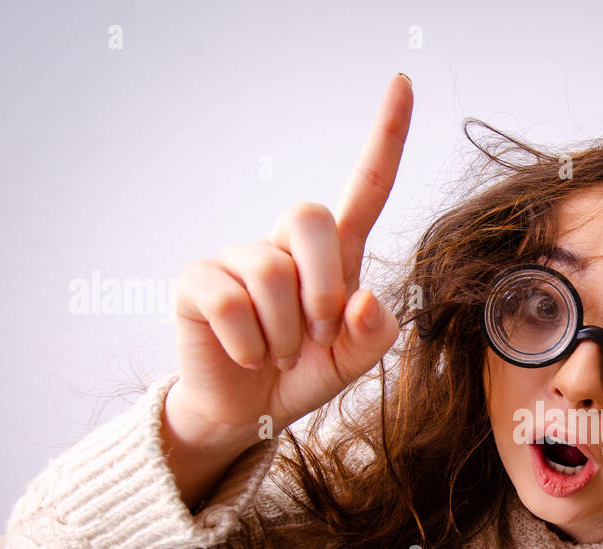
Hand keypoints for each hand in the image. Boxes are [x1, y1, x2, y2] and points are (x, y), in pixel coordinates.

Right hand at [168, 73, 412, 441]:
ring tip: (278, 354)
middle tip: (317, 333)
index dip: (386, 138)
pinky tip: (247, 355)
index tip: (403, 82)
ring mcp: (237, 259)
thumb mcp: (353, 361)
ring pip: (270, 272)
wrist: (249, 412)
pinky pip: (230, 302)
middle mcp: (285, 245)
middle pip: (309, 213)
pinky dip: (249, 344)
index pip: (365, 187)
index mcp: (335, 255)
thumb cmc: (304, 374)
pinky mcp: (198, 283)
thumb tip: (361, 299)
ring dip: (284, 332)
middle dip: (322, 283)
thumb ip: (373, 333)